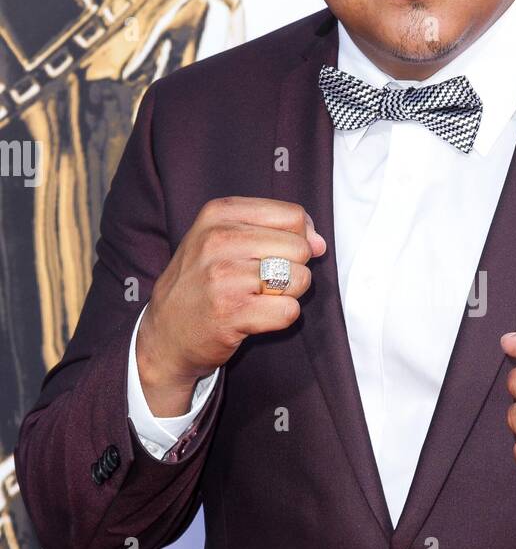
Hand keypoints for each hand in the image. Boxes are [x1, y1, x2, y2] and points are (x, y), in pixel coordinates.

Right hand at [137, 196, 325, 415]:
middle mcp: (217, 240)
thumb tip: (319, 243)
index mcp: (218, 214)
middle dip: (292, 269)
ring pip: (297, 279)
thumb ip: (274, 231)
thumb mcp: (223, 240)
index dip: (299, 238)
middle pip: (299, 248)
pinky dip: (281, 318)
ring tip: (257, 299)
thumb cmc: (202, 283)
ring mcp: (222, 277)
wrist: (164, 334)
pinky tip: (255, 317)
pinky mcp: (230, 313)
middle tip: (262, 283)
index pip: (292, 215)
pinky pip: (288, 311)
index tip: (281, 254)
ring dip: (287, 295)